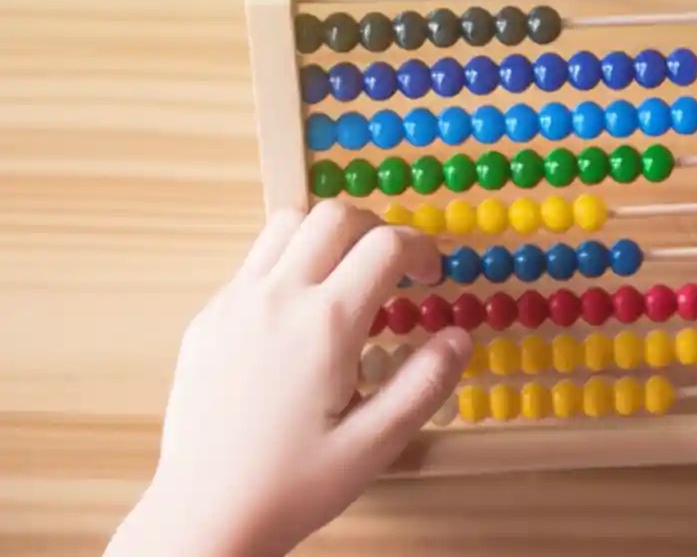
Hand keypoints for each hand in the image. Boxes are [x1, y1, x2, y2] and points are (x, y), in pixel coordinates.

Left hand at [106, 202, 470, 556]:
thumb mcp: (375, 445)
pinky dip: (288, 260)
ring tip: (345, 275)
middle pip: (335, 215)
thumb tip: (460, 337)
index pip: (386, 245)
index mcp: (325, 325)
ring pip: (286, 223)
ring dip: (326, 234)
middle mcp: (278, 298)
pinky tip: (299, 311)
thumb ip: (424, 384)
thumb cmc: (291, 485)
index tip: (433, 274)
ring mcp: (235, 302)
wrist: (203, 514)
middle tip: (394, 267)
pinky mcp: (208, 318)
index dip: (422, 248)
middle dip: (377, 228)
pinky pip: (253, 260)